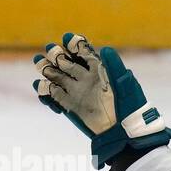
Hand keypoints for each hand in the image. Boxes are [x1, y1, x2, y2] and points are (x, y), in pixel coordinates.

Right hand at [32, 33, 170, 167]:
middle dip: (55, 54)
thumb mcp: (125, 83)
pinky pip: (52, 95)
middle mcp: (85, 78)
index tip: (68, 39)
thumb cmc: (128, 106)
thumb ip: (114, 65)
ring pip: (55, 76)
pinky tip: (44, 88)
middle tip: (51, 52)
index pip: (82, 51)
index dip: (74, 43)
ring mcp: (75, 91)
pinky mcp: (69, 105)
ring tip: (41, 65)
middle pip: (65, 61)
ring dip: (46, 69)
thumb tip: (105, 49)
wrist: (123, 131)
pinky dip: (44, 91)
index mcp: (98, 70)